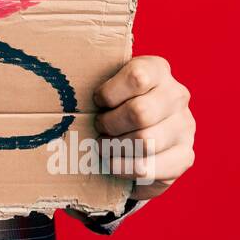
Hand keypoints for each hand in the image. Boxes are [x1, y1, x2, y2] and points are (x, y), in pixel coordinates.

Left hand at [93, 55, 194, 199]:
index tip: (97, 102)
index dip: (109, 94)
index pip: (137, 76)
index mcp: (157, 70)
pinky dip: (124, 169)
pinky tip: (113, 164)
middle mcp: (177, 95)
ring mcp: (185, 126)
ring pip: (145, 142)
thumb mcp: (104, 88)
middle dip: (110, 124)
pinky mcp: (185, 157)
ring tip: (104, 146)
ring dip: (115, 148)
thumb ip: (91, 82)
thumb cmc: (110, 106)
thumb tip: (55, 84)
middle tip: (98, 128)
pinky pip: (151, 168)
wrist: (132, 140)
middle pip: (140, 113)